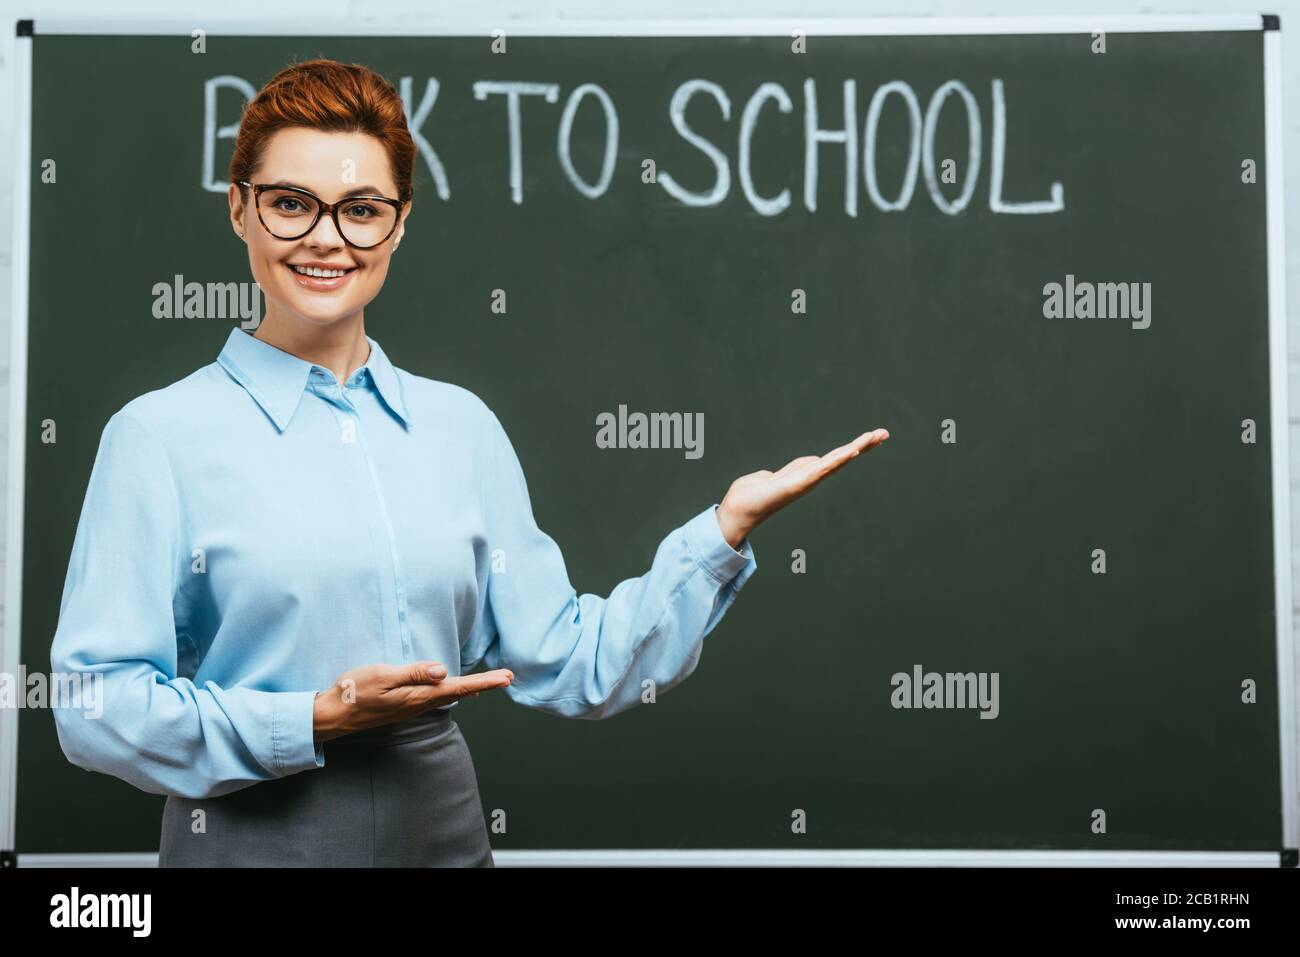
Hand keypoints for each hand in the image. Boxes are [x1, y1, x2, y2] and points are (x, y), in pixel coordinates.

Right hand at [313, 661, 513, 742]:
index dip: (484, 682)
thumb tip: (442, 671)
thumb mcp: (382, 676)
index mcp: (417, 696)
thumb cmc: (354, 692)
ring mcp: (413, 707)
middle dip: (485, 685)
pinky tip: (458, 689)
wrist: (334, 716)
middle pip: (459, 692)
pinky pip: (436, 698)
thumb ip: (413, 673)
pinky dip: (454, 691)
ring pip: (449, 696)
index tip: (506, 678)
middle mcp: (420, 704)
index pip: (459, 687)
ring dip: (473, 688)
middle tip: (508, 677)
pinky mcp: (405, 706)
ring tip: (492, 682)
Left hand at [715, 428, 889, 548]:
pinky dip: (837, 460)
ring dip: (857, 447)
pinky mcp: (799, 483)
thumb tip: (799, 465)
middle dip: (864, 445)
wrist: (738, 509)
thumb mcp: (772, 475)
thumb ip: (789, 470)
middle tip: (885, 433)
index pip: (835, 457)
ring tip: (876, 436)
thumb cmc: (751, 494)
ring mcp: (807, 481)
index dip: (854, 447)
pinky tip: (852, 451)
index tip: (871, 437)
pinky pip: (822, 469)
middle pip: (842, 457)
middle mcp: (810, 477)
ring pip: (837, 460)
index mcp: (806, 473)